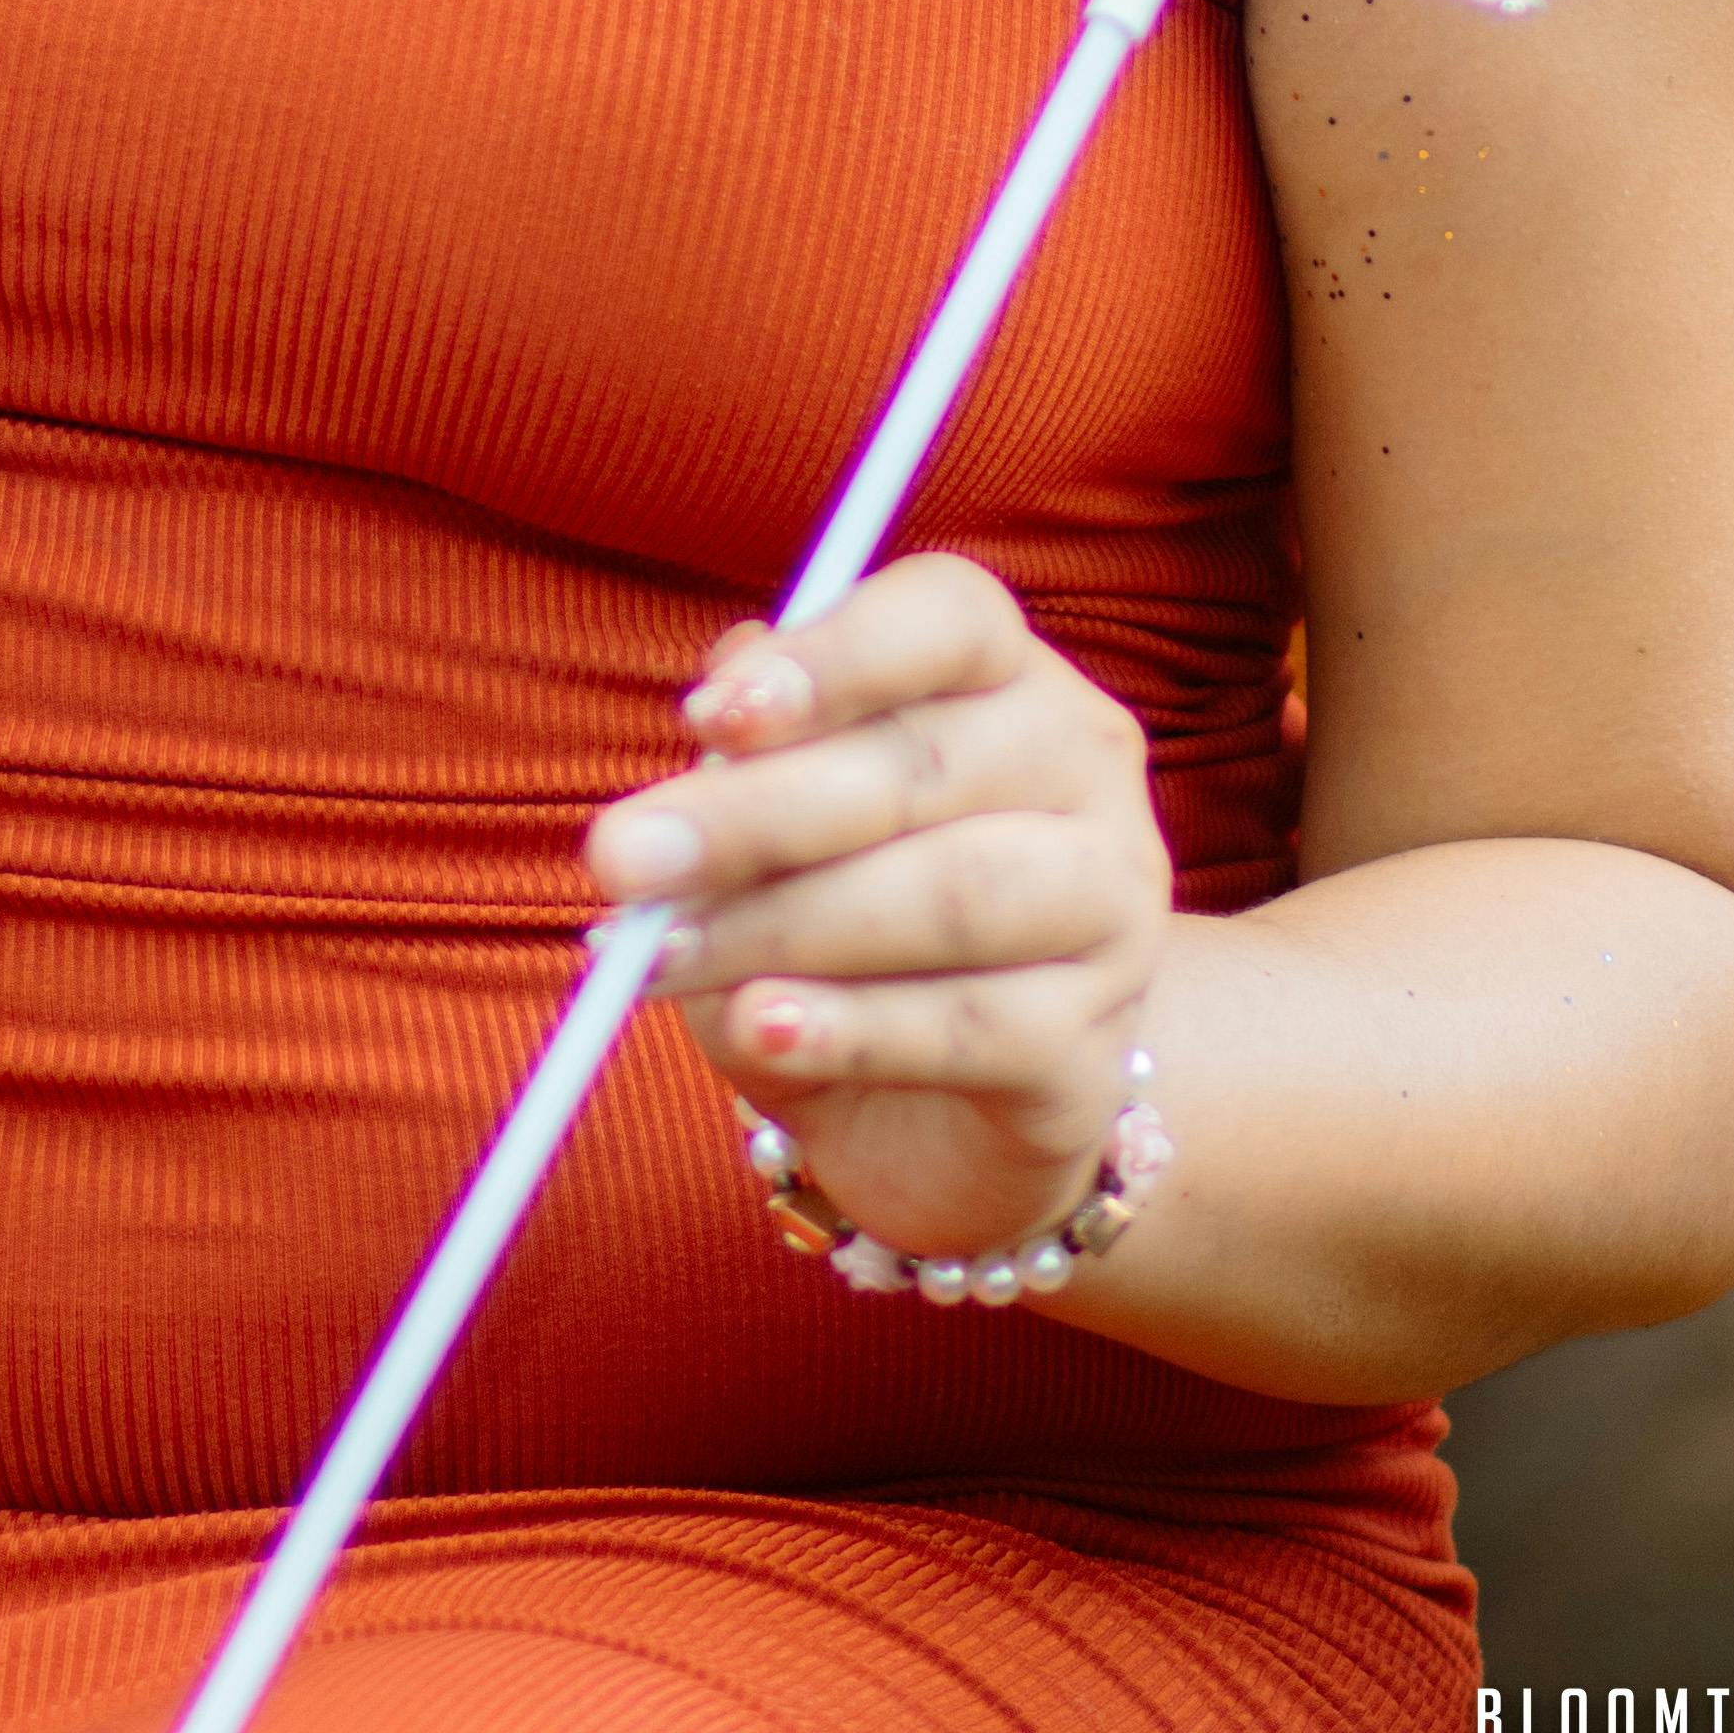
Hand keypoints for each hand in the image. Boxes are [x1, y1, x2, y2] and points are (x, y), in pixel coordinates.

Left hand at [583, 557, 1169, 1275]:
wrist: (949, 1114)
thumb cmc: (846, 920)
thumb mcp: (779, 829)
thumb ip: (754, 751)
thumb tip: (717, 699)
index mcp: (1008, 674)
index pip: (949, 618)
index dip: (833, 655)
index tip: (706, 715)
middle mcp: (1081, 768)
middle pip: (926, 765)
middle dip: (756, 814)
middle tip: (620, 859)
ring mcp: (1112, 909)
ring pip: (952, 896)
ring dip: (786, 925)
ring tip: (661, 959)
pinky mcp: (1093, 1048)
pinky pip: (969, 1027)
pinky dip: (850, 1027)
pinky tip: (761, 1028)